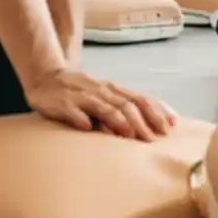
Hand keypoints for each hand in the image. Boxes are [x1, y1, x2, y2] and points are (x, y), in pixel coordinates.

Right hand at [25, 69, 175, 140]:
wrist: (47, 78)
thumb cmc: (82, 91)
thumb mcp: (106, 95)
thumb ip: (124, 107)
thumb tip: (151, 125)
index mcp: (115, 90)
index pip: (142, 98)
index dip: (157, 111)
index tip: (170, 126)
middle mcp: (103, 91)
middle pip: (127, 105)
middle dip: (142, 121)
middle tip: (152, 139)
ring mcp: (83, 97)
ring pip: (104, 107)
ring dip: (117, 121)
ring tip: (128, 135)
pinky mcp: (63, 104)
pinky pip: (73, 112)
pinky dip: (81, 119)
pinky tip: (87, 128)